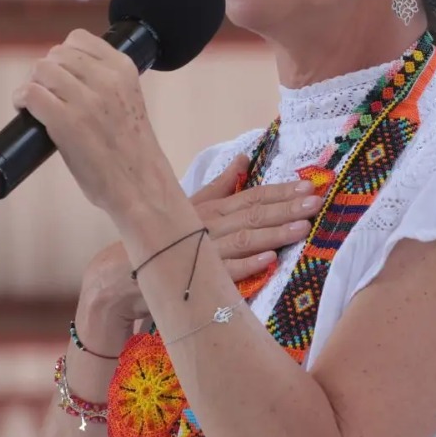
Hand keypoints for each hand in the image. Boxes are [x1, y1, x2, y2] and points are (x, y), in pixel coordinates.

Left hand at [12, 30, 170, 215]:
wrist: (141, 186)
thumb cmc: (131, 151)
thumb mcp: (129, 101)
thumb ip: (106, 82)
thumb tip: (67, 71)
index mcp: (125, 70)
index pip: (79, 39)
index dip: (63, 56)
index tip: (63, 75)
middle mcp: (107, 80)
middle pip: (56, 54)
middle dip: (46, 73)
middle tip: (47, 94)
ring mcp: (86, 100)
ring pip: (41, 70)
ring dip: (33, 86)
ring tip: (37, 104)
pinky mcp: (66, 122)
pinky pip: (30, 93)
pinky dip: (22, 100)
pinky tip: (25, 110)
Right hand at [78, 154, 322, 335]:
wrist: (119, 276)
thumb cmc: (160, 240)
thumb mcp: (190, 207)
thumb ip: (220, 185)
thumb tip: (243, 158)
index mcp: (211, 209)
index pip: (252, 196)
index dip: (281, 191)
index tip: (309, 185)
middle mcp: (209, 225)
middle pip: (253, 214)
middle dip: (287, 207)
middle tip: (317, 202)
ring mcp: (201, 251)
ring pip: (243, 238)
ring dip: (273, 232)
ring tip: (302, 227)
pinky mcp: (193, 278)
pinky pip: (223, 272)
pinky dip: (245, 265)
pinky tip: (267, 259)